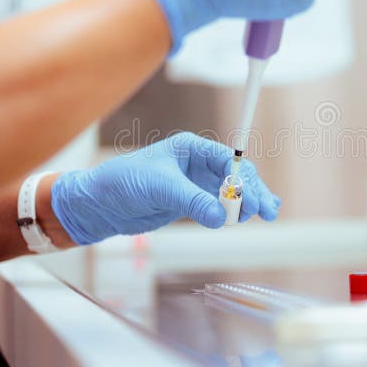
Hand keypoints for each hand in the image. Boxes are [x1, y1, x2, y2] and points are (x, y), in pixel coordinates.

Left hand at [50, 132, 280, 244]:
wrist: (98, 204)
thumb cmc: (122, 182)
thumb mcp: (159, 188)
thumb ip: (191, 201)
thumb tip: (220, 217)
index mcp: (190, 148)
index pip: (228, 160)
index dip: (244, 180)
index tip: (252, 199)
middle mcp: (196, 163)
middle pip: (235, 176)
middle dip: (253, 192)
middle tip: (266, 211)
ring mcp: (194, 184)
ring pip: (231, 192)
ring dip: (248, 203)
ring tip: (268, 215)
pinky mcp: (189, 203)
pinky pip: (218, 206)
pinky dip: (233, 213)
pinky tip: (248, 219)